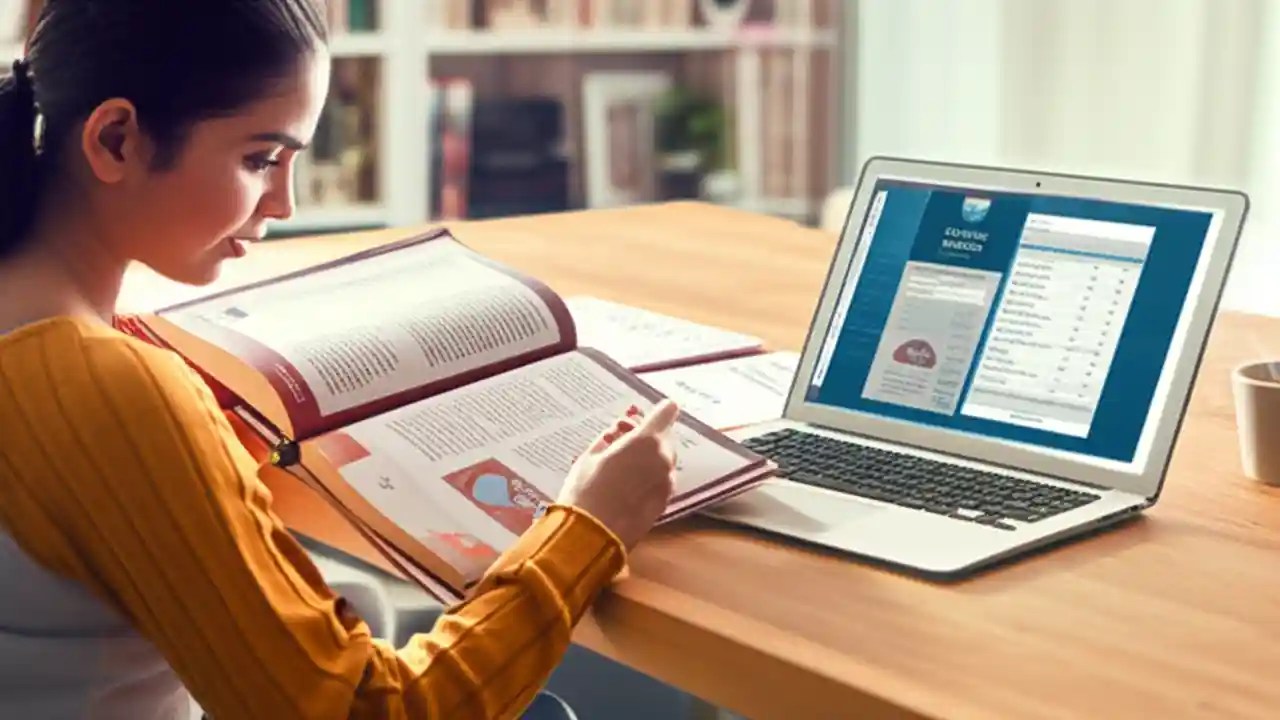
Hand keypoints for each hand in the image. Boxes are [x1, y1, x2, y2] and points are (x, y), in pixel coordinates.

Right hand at [557, 400, 680, 550]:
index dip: (656, 411)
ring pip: (664, 459)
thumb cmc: (585, 491)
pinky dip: (650, 476)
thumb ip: (609, 437)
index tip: (640, 416)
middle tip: (619, 441)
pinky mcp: (665, 502)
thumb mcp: (589, 456)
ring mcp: (667, 482)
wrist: (591, 537)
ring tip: (620, 466)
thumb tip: (618, 430)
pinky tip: (626, 485)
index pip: (667, 411)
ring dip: (649, 457)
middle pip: (664, 436)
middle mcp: (664, 459)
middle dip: (646, 436)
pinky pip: (661, 479)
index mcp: (646, 441)